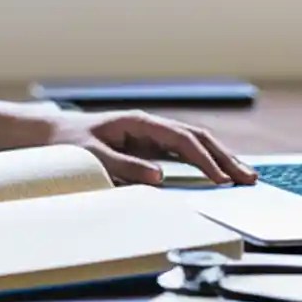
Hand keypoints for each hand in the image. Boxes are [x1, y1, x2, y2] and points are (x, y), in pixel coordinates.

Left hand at [48, 109, 257, 185]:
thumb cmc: (69, 144)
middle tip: (250, 177)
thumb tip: (159, 177)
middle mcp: (151, 126)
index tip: (222, 179)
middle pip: (197, 138)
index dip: (205, 160)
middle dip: (225, 157)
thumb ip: (124, 167)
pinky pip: (183, 153)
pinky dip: (204, 163)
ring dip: (220, 159)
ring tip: (245, 176)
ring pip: (195, 144)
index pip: (182, 140)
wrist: (52, 135)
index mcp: (140, 123)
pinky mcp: (149, 147)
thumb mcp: (92, 156)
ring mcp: (152, 135)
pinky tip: (219, 175)